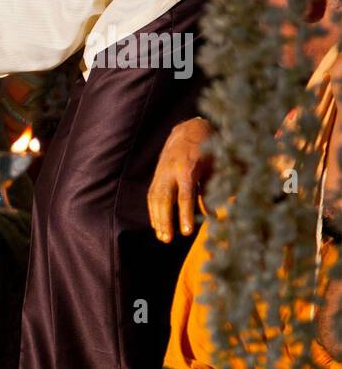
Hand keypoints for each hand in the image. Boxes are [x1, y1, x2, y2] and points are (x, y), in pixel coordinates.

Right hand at [148, 117, 214, 242]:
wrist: (190, 128)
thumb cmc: (209, 148)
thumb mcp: (216, 166)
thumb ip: (213, 188)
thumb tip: (212, 213)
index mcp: (188, 168)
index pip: (185, 196)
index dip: (185, 215)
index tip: (187, 232)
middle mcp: (171, 171)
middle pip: (164, 200)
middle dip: (165, 221)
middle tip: (167, 240)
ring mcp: (161, 172)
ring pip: (155, 199)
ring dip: (157, 219)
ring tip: (161, 237)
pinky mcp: (157, 174)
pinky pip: (152, 195)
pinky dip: (153, 211)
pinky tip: (156, 224)